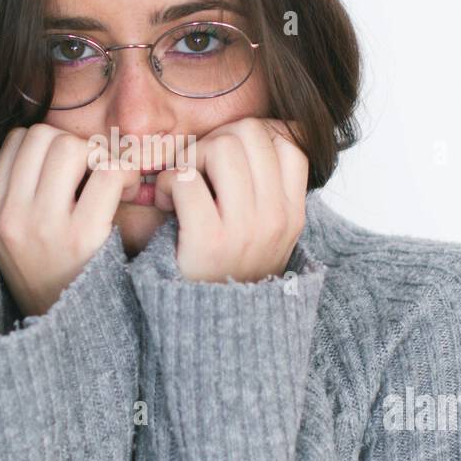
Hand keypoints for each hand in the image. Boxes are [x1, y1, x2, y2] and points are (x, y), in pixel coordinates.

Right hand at [0, 123, 138, 317]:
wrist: (67, 344)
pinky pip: (107, 173)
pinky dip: (125, 174)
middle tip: (96, 176)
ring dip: (101, 156)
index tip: (72, 172)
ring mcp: (44, 227)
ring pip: (72, 146)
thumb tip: (57, 150)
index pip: (16, 142)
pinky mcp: (81, 237)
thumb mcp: (18, 245)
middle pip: (44, 137)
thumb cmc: (56, 287)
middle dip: (78, 147)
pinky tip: (127, 194)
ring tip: (112, 185)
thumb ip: (26, 199)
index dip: (51, 146)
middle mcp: (12, 218)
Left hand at [152, 117, 308, 283]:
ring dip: (189, 159)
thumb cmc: (225, 270)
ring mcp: (245, 230)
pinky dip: (168, 185)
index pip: (288, 140)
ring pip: (220, 147)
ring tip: (181, 188)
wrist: (208, 332)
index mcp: (292, 213)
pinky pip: (186, 180)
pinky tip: (167, 205)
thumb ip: (266, 186)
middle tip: (197, 172)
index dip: (251, 138)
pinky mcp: (208, 241)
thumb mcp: (264, 231)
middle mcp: (276, 219)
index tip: (228, 163)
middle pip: (249, 132)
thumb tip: (266, 127)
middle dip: (214, 141)